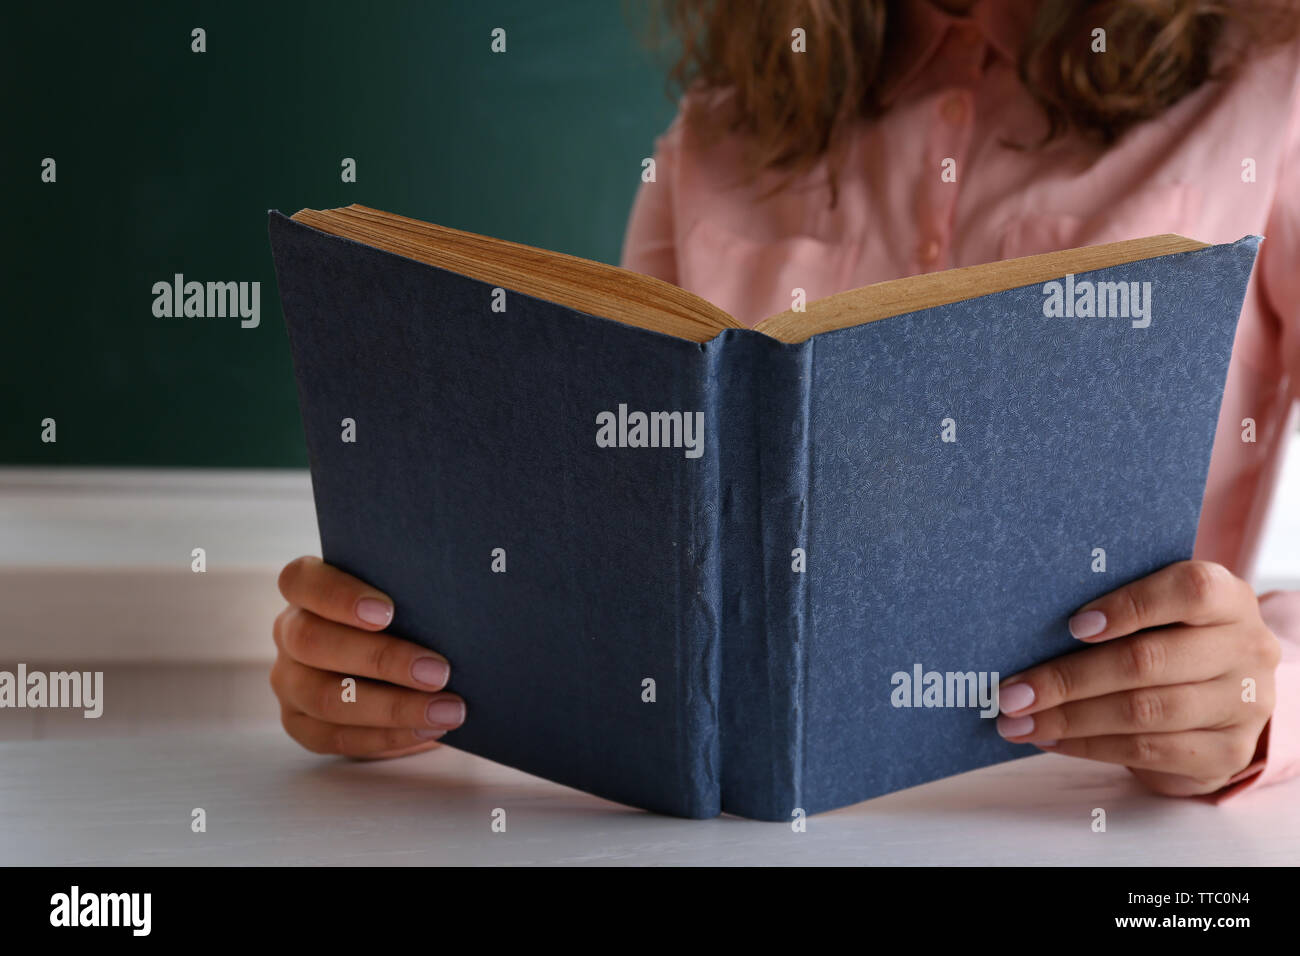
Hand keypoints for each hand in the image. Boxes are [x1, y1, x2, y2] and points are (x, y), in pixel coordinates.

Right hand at [271, 556, 465, 758]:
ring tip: (446, 709)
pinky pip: (336, 738)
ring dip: (392, 707)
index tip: (388, 612)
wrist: (400, 667)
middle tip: (438, 671)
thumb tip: (455, 605)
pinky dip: (386, 737)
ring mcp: (289, 681)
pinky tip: (427, 730)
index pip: (303, 582)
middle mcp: (289, 633)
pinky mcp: (300, 723)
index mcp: (306, 590)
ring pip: (325, 698)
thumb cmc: (405, 618)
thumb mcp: (404, 599)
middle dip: (382, 659)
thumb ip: (412, 594)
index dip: (339, 596)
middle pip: (314, 643)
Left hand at [995, 560, 1280, 795]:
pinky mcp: (1228, 752)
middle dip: (1068, 679)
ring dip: (1069, 719)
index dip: (1129, 606)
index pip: (1188, 591)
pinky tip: (1051, 738)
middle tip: (1013, 692)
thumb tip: (1030, 622)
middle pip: (1147, 662)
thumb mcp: (1160, 610)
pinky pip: (1148, 751)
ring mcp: (1243, 705)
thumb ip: (1116, 604)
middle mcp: (1245, 649)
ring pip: (1143, 712)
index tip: (1072, 626)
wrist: (1223, 694)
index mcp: (1228, 598)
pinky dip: (1090, 746)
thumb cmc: (1170, 636)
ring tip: (1018, 721)